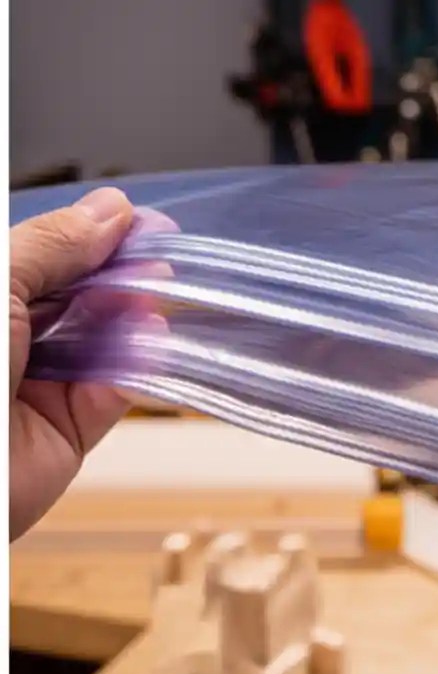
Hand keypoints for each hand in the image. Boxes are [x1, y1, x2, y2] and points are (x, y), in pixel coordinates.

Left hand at [10, 188, 135, 539]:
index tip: (135, 218)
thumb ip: (50, 245)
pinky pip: (113, 391)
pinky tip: (150, 340)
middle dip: (115, 273)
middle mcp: (2, 341)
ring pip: (98, 340)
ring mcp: (31, 386)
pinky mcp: (64, 432)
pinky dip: (135, 366)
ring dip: (130, 316)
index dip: (85, 234)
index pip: (36, 255)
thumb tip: (111, 210)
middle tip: (155, 254)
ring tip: (156, 295)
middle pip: (72, 294)